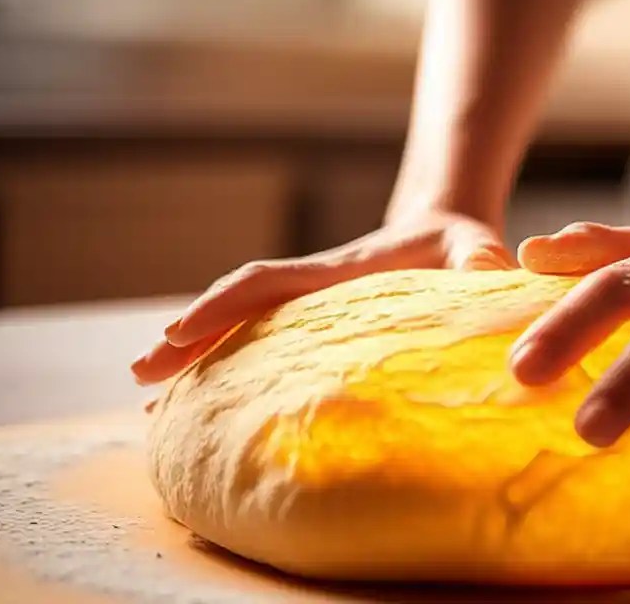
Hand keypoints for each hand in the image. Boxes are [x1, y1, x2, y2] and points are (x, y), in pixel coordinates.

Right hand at [131, 211, 512, 384]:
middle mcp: (312, 288)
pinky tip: (202, 404)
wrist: (445, 225)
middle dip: (186, 338)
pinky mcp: (313, 324)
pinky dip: (224, 368)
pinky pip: (259, 343)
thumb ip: (481, 263)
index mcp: (338, 272)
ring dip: (194, 357)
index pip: (266, 283)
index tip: (179, 332)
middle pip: (234, 308)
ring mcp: (308, 307)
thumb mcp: (474, 249)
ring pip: (239, 329)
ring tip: (148, 399)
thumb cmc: (460, 241)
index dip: (223, 306)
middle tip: (138, 377)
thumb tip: (491, 274)